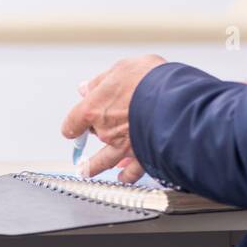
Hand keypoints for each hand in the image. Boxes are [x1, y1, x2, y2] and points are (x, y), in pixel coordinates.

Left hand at [61, 54, 166, 182]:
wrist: (175, 99)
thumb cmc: (149, 80)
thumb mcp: (121, 68)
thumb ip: (101, 81)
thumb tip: (87, 88)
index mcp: (94, 109)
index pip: (73, 122)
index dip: (72, 125)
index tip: (71, 128)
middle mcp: (105, 131)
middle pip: (93, 135)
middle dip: (95, 131)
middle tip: (96, 130)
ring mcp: (123, 146)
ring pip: (105, 160)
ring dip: (95, 166)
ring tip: (87, 171)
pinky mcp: (142, 155)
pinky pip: (132, 171)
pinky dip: (127, 175)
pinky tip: (124, 177)